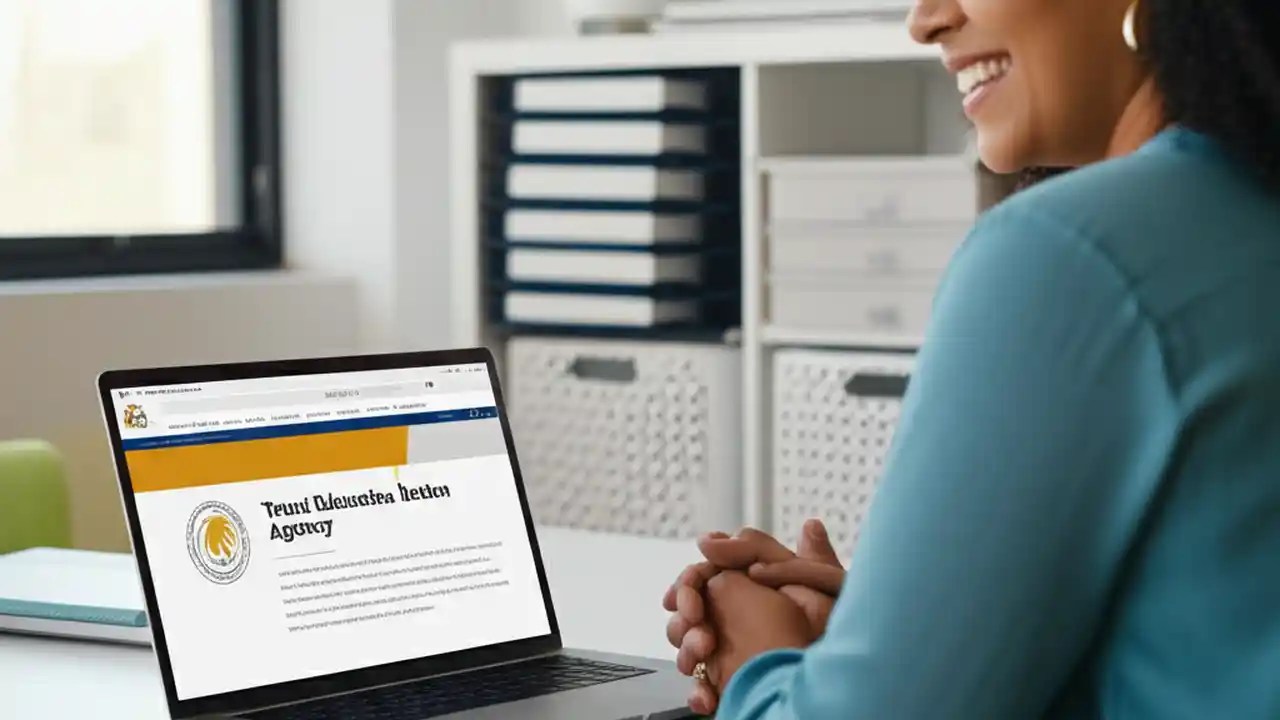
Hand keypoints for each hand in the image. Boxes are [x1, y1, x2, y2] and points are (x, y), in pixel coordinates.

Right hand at [661, 521, 845, 713]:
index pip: (703, 578)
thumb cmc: (834, 624)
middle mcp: (736, 620)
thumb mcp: (802, 573)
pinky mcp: (733, 685)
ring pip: (689, 650)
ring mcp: (732, 654)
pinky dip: (700, 693)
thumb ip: (758, 549)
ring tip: (706, 654)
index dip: (687, 584)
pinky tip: (708, 697)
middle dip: (687, 619)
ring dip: (688, 653)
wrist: (850, 676)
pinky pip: (705, 689)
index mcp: (751, 587)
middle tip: (700, 628)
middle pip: (690, 614)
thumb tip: (709, 536)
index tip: (682, 595)